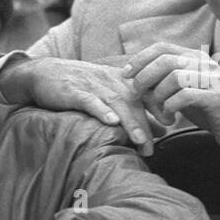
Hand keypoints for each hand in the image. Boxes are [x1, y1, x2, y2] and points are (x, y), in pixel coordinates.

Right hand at [0, 56, 157, 154]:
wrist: (45, 72)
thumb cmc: (83, 86)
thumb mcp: (112, 94)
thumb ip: (137, 111)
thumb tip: (163, 131)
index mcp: (123, 80)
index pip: (148, 91)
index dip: (161, 105)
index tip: (173, 122)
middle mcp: (112, 81)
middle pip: (134, 102)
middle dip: (146, 125)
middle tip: (153, 147)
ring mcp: (93, 85)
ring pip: (117, 103)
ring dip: (130, 122)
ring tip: (141, 140)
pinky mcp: (75, 91)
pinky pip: (90, 101)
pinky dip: (101, 110)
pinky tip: (111, 121)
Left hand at [123, 42, 219, 168]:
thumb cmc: (210, 114)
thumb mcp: (185, 92)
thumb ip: (166, 81)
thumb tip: (136, 78)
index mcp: (197, 58)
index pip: (162, 47)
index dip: (140, 58)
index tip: (126, 74)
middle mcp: (206, 64)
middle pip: (165, 59)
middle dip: (144, 77)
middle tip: (136, 94)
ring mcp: (214, 79)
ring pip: (173, 76)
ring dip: (158, 96)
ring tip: (158, 111)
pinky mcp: (217, 97)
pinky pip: (183, 96)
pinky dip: (170, 107)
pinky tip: (170, 118)